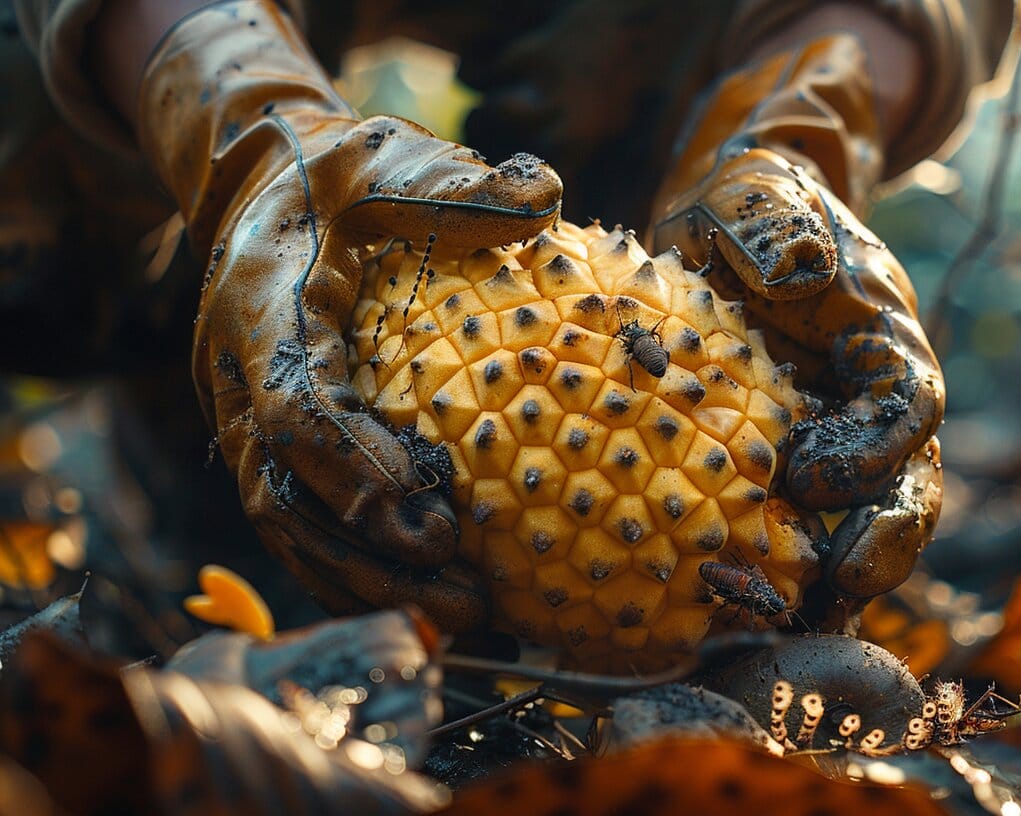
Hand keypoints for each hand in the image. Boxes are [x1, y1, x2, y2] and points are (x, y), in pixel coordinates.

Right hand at [134, 1, 561, 628]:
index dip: (355, 467)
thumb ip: (457, 183)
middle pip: (288, 498)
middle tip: (467, 597)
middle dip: (373, 559)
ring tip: (461, 616)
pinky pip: (297, 518)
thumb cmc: (335, 173)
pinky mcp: (262, 435)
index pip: (298, 410)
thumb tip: (549, 194)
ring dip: (365, 580)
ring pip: (288, 525)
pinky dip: (350, 564)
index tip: (431, 513)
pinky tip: (421, 592)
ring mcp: (242, 414)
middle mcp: (238, 376)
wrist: (256, 181)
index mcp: (264, 311)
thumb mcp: (387, 160)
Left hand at [650, 32, 944, 603]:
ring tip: (804, 627)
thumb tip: (792, 267)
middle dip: (884, 538)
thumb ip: (776, 226)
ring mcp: (837, 436)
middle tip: (846, 587)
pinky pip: (804, 525)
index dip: (877, 446)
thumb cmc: (747, 204)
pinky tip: (751, 617)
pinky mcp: (789, 463)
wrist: (727, 226)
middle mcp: (871, 397)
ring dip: (840, 573)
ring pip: (862, 518)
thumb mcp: (757, 195)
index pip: (908, 400)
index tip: (811, 475)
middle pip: (905, 480)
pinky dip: (790, 571)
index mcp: (882, 335)